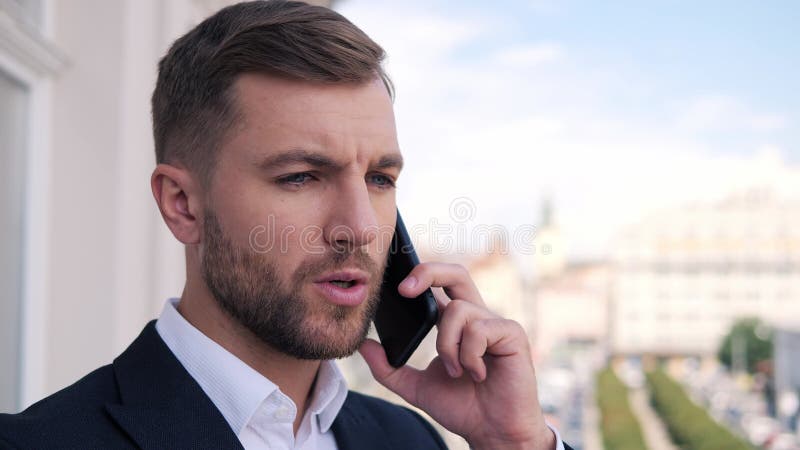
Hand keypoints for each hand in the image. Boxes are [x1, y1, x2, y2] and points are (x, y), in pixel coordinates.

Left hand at [359, 262, 555, 449]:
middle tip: (405, 289)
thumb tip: (363, 345)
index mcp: (455, 324)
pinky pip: (479, 329)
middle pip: (456, 273)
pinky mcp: (512, 334)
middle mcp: (476, 317)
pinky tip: (477, 374)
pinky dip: (468, 355)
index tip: (395, 287)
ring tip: (456, 371)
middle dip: (429, 271)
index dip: (418, 276)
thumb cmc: (462, 408)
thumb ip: (389, 368)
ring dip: (447, 345)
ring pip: (458, 310)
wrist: (493, 433)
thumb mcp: (416, 387)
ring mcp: (495, 324)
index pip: (439, 286)